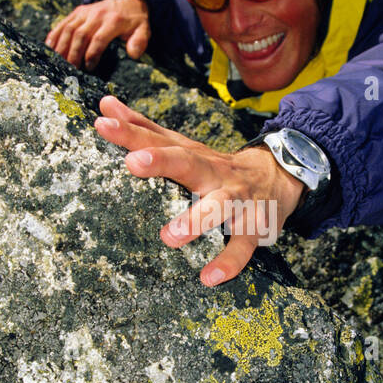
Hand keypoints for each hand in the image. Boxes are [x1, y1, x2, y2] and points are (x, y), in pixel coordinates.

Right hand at [45, 0, 149, 69]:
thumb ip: (140, 42)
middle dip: (73, 54)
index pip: (99, 38)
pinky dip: (54, 37)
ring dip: (62, 47)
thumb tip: (134, 54)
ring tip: (58, 64)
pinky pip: (62, 24)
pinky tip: (49, 50)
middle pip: (80, 35)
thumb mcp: (143, 30)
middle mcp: (96, 15)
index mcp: (113, 21)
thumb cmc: (133, 21)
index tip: (89, 68)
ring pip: (68, 29)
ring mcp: (84, 12)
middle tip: (70, 70)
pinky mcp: (76, 12)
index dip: (92, 54)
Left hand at [93, 94, 304, 284]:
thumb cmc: (216, 167)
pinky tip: (209, 277)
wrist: (279, 176)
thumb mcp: (183, 146)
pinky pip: (242, 247)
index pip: (157, 139)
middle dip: (162, 161)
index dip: (130, 132)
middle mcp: (213, 174)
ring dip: (197, 219)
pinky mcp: (253, 228)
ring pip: (220, 206)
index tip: (103, 123)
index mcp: (192, 155)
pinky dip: (229, 262)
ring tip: (171, 237)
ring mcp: (236, 200)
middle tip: (133, 162)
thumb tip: (106, 104)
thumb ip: (144, 128)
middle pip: (188, 163)